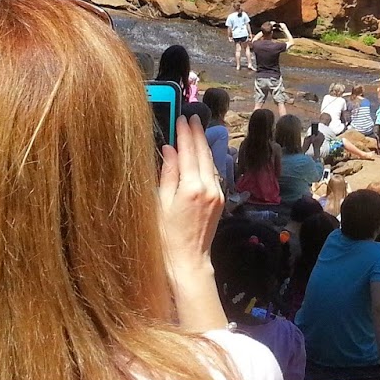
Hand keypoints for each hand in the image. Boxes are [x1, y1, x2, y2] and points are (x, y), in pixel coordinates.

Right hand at [158, 117, 223, 275]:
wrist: (188, 262)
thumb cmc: (166, 238)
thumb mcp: (160, 204)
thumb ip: (167, 174)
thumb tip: (169, 150)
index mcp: (192, 187)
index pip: (188, 152)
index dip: (185, 133)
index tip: (182, 118)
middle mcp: (209, 188)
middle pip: (203, 153)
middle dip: (197, 134)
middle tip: (192, 117)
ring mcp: (217, 194)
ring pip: (210, 162)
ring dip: (203, 145)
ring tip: (197, 130)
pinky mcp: (219, 200)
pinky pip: (213, 173)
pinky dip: (207, 160)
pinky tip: (202, 154)